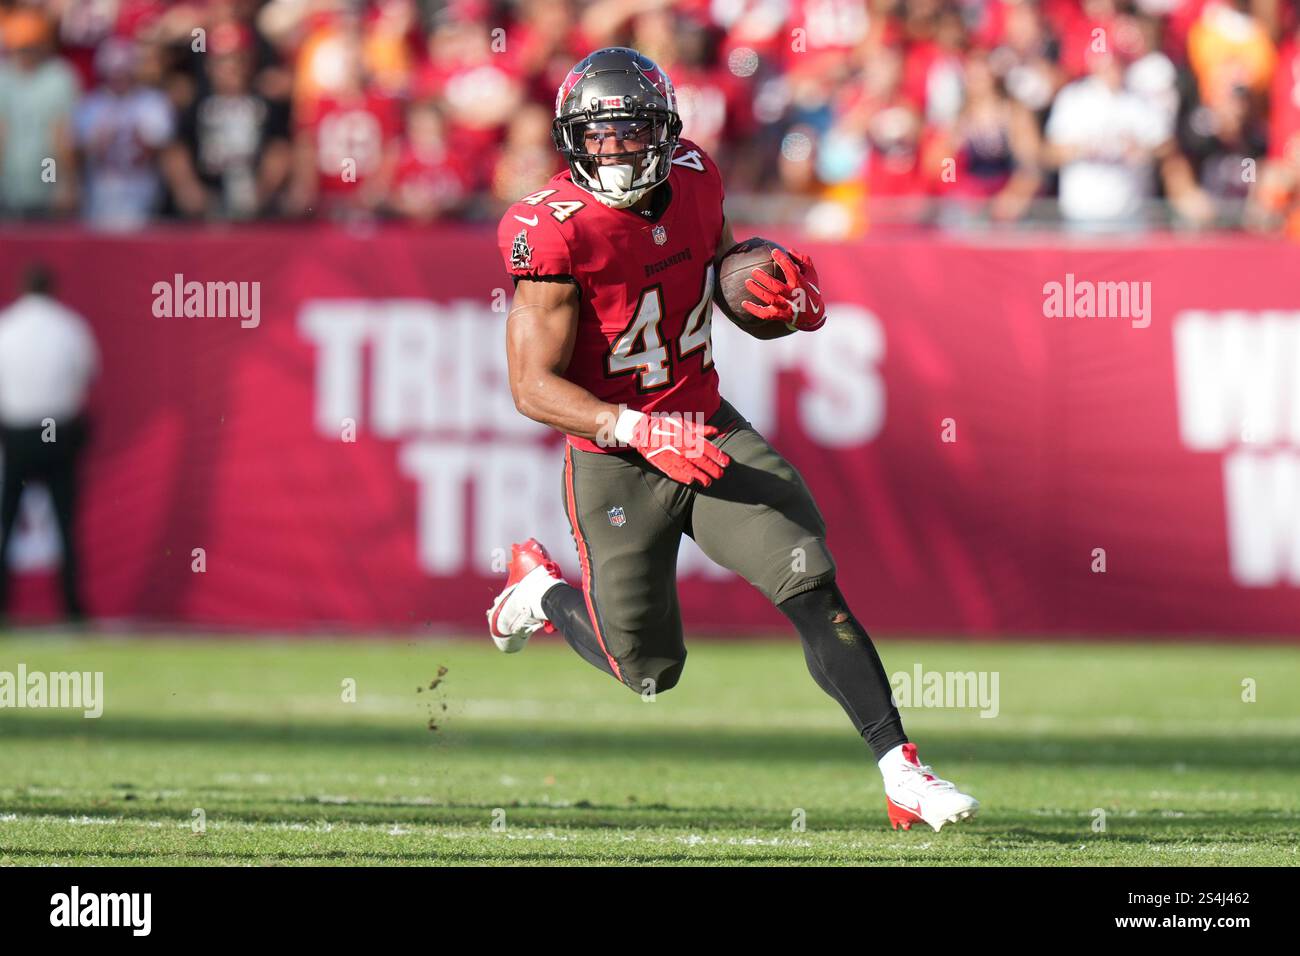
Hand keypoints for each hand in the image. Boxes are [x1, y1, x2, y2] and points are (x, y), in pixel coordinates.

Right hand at [614, 410, 730, 486]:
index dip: (718, 455)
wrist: (643, 430)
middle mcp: (681, 447)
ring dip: (700, 476)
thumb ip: (700, 429)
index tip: (726, 462)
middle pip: (700, 460)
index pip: (707, 447)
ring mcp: (671, 456)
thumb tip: (715, 431)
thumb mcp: (682, 423)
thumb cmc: (665, 425)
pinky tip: (691, 481)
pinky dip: (683, 477)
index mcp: (687, 436)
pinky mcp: (662, 463)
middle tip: (720, 475)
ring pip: (689, 468)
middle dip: (712, 468)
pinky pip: (674, 472)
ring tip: (708, 482)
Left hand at [742, 248, 825, 330]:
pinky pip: (764, 314)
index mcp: (801, 284)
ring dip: (757, 291)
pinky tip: (743, 303)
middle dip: (764, 279)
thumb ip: (804, 260)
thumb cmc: (810, 290)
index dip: (782, 260)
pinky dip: (754, 310)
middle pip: (776, 287)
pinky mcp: (780, 316)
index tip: (773, 252)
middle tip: (754, 271)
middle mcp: (792, 296)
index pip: (791, 270)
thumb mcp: (812, 275)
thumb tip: (789, 250)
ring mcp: (785, 307)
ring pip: (769, 299)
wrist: (813, 317)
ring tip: (747, 282)